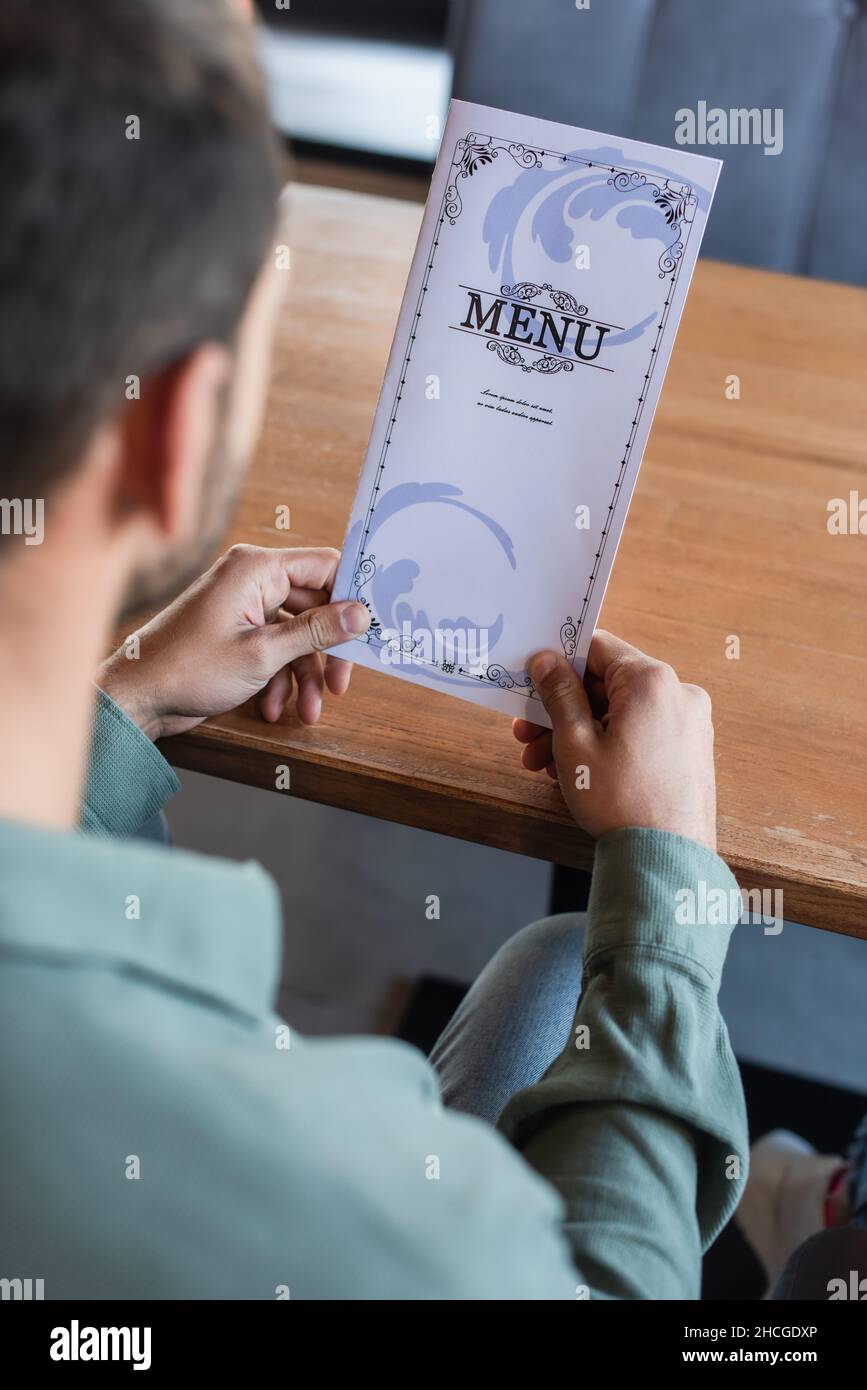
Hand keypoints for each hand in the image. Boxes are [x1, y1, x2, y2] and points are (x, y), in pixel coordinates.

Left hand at [98, 544, 370, 738]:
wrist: (137, 697)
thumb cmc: (188, 668)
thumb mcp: (263, 654)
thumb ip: (317, 632)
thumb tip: (361, 614)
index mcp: (257, 568)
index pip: (324, 567)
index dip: (351, 597)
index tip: (370, 631)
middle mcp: (252, 580)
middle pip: (316, 606)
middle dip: (328, 652)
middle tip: (341, 685)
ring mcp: (243, 607)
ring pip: (297, 635)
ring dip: (305, 675)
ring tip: (307, 711)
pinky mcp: (236, 632)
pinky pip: (275, 648)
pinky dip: (280, 678)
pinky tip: (271, 707)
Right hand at [513, 630, 716, 850]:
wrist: (666, 859)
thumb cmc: (620, 801)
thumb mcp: (574, 742)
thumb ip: (559, 694)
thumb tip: (546, 660)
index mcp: (651, 682)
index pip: (598, 647)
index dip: (560, 661)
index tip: (532, 680)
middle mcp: (679, 694)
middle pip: (608, 685)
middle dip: (563, 708)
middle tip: (527, 733)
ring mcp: (690, 723)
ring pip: (621, 713)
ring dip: (579, 732)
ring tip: (543, 763)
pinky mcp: (690, 750)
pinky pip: (641, 733)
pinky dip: (608, 744)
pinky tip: (575, 771)